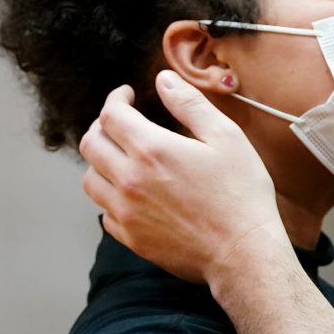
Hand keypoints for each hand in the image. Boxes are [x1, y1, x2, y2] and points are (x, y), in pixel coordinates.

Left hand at [78, 74, 289, 283]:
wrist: (243, 253)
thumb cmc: (242, 195)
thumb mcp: (226, 137)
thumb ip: (190, 104)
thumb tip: (164, 79)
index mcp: (151, 150)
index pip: (111, 115)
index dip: (116, 99)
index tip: (127, 96)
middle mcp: (129, 180)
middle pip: (90, 144)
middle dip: (102, 126)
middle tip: (120, 123)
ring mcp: (127, 213)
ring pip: (90, 180)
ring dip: (100, 162)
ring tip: (120, 157)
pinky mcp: (132, 238)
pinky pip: (104, 213)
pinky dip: (111, 198)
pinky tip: (131, 194)